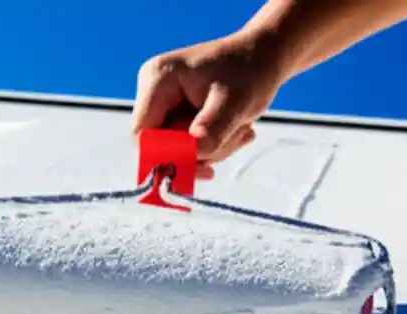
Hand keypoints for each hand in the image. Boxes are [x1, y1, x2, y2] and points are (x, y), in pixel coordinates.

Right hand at [132, 31, 286, 178]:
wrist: (264, 55)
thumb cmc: (250, 71)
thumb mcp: (236, 101)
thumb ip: (214, 128)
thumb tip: (196, 151)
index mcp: (157, 79)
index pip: (142, 134)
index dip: (166, 155)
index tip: (202, 166)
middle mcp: (153, 90)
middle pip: (161, 144)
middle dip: (198, 151)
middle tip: (233, 139)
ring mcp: (164, 101)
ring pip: (177, 148)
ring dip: (212, 149)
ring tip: (240, 129)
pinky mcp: (176, 111)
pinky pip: (187, 143)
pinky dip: (213, 144)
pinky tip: (235, 129)